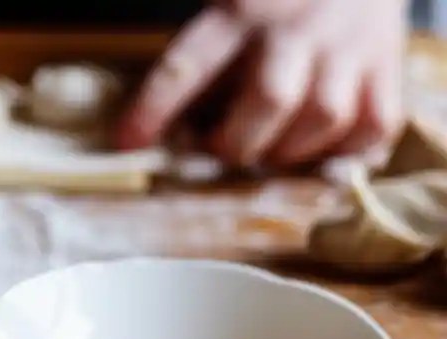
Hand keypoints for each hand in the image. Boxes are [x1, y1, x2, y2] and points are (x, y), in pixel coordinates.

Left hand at [116, 0, 407, 167]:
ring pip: (323, 117)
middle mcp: (295, 28)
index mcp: (238, 11)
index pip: (187, 64)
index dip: (154, 108)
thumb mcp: (227, 15)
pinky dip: (343, 150)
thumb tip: (164, 133)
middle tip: (222, 149)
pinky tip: (318, 146)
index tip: (127, 143)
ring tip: (270, 148)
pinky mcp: (385, 68)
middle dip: (238, 142)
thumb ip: (200, 69)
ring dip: (289, 151)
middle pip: (269, 98)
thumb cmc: (273, 7)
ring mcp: (347, 48)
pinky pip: (371, 126)